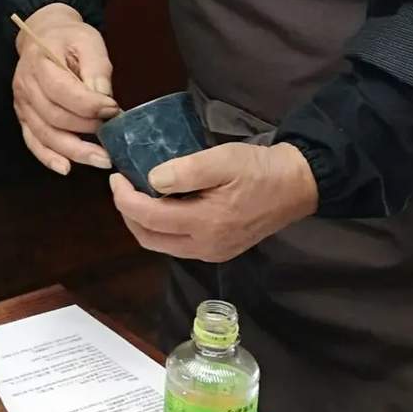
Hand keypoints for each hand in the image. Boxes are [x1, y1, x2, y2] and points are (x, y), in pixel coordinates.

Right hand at [12, 4, 119, 175]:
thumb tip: (104, 97)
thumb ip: (97, 68)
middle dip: (86, 127)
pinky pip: (33, 142)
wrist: (45, 35)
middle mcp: (26, 85)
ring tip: (102, 160)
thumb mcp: (88, 41)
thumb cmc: (69, 38)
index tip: (114, 109)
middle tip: (113, 132)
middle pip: (54, 116)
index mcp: (40, 61)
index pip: (62, 89)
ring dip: (74, 151)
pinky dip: (48, 158)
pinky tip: (67, 168)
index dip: (89, 105)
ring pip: (45, 134)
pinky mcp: (24, 117)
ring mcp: (23, 104)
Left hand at [110, 141, 318, 261]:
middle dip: (127, 213)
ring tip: (138, 193)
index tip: (116, 176)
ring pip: (162, 244)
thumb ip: (186, 171)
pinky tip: (163, 203)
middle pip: (148, 238)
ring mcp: (212, 252)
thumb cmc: (259, 169)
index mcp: (204, 224)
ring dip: (143, 222)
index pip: (147, 217)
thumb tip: (152, 180)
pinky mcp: (219, 250)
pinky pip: (178, 244)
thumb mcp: (223, 159)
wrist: (296, 185)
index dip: (124, 198)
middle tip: (122, 186)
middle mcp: (205, 246)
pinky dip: (162, 226)